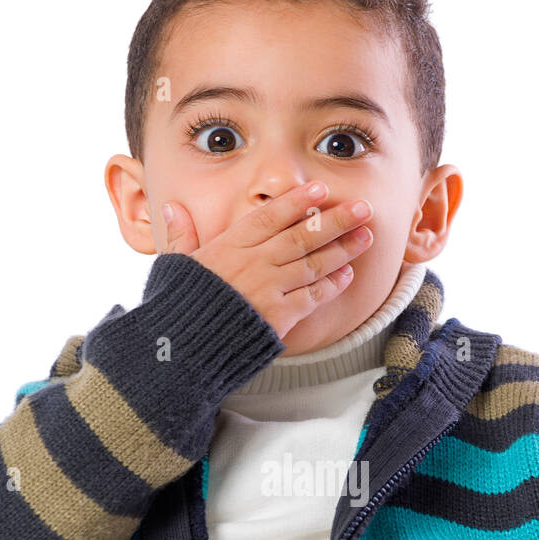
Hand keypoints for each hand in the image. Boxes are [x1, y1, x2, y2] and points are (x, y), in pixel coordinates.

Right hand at [157, 182, 373, 340]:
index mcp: (228, 246)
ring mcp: (269, 289)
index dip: (296, 202)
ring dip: (343, 249)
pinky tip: (347, 275)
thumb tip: (172, 207)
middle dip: (336, 220)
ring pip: (313, 263)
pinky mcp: (279, 316)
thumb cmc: (179, 307)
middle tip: (362, 208)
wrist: (184, 349)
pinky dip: (332, 285)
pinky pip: (312, 297)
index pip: (269, 217)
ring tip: (365, 236)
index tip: (319, 189)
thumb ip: (179, 236)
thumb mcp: (175, 266)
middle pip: (302, 236)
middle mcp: (254, 263)